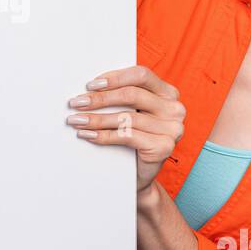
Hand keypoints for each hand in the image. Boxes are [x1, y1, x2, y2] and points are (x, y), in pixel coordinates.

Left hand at [65, 64, 185, 196]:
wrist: (140, 174)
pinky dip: (104, 135)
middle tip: (77, 103)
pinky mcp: (164, 147)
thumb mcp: (132, 111)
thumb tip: (90, 87)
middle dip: (100, 98)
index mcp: (167, 93)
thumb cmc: (133, 138)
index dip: (115, 78)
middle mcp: (174, 108)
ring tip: (77, 120)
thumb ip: (122, 96)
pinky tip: (88, 135)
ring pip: (127, 117)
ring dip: (97, 119)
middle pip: (132, 94)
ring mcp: (172, 128)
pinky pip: (127, 136)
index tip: (90, 85)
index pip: (140, 75)